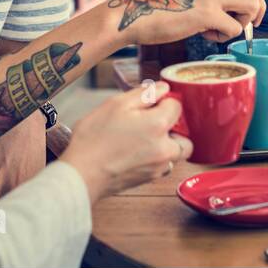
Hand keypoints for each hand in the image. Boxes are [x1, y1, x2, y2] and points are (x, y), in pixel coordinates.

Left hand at [0, 110, 46, 210]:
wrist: (23, 120)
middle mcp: (10, 185)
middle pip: (0, 215)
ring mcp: (27, 183)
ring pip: (16, 206)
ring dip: (9, 205)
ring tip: (4, 193)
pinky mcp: (39, 179)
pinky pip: (28, 196)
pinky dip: (22, 196)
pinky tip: (17, 184)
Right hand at [60, 83, 192, 202]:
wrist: (81, 174)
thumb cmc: (94, 138)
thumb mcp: (115, 104)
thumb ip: (144, 94)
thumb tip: (162, 89)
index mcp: (158, 125)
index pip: (177, 106)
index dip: (164, 100)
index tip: (152, 102)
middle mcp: (165, 148)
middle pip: (185, 136)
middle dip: (175, 127)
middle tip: (154, 122)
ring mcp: (159, 166)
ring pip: (176, 154)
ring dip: (167, 144)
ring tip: (144, 138)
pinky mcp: (150, 179)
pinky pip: (164, 166)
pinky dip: (157, 158)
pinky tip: (137, 152)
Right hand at [106, 0, 265, 46]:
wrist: (133, 14)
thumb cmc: (158, 7)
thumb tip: (233, 6)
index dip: (250, 3)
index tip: (240, 16)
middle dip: (255, 13)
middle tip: (240, 25)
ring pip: (253, 7)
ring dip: (240, 24)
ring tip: (217, 29)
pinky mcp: (206, 13)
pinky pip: (235, 28)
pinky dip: (223, 37)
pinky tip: (204, 35)